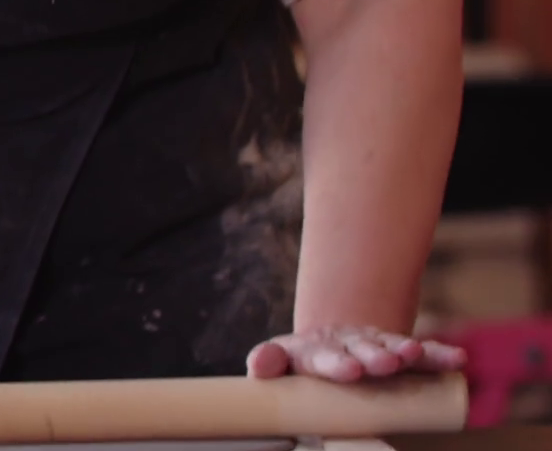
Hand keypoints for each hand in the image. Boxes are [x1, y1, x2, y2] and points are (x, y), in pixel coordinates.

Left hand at [246, 326, 466, 381]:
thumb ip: (269, 363)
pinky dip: (438, 355)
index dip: (336, 363)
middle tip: (383, 362)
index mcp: (314, 353)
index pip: (322, 357)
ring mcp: (374, 347)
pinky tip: (457, 359)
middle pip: (361, 349)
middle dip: (373, 355)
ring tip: (413, 355)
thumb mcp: (282, 367)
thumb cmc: (301, 368)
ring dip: (403, 351)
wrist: (330, 348)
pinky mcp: (400, 353)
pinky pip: (422, 354)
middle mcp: (347, 346)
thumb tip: (258, 364)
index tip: (350, 370)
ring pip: (391, 347)